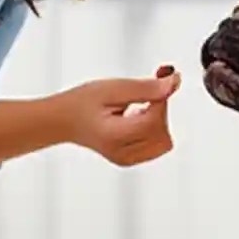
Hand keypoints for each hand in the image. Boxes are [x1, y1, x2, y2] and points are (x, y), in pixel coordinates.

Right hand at [56, 65, 180, 166]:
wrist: (64, 120)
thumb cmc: (82, 103)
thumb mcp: (113, 88)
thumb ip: (146, 88)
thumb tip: (174, 83)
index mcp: (115, 136)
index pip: (154, 121)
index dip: (161, 98)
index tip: (159, 78)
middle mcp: (122, 154)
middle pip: (163, 134)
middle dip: (160, 110)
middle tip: (144, 93)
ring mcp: (126, 160)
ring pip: (164, 142)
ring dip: (158, 121)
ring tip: (137, 107)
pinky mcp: (130, 160)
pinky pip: (156, 146)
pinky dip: (153, 130)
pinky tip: (135, 117)